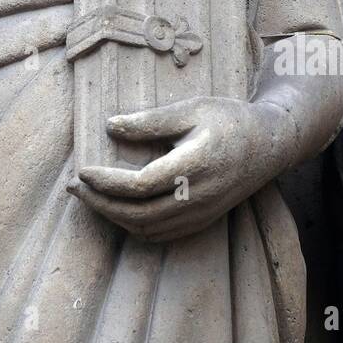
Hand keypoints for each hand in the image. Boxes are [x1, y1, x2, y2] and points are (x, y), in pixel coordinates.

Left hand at [69, 95, 295, 242]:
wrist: (269, 145)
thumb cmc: (229, 119)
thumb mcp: (191, 108)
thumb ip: (151, 121)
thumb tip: (110, 125)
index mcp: (195, 165)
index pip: (141, 185)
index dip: (107, 182)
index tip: (82, 170)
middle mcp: (199, 197)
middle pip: (138, 214)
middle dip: (100, 203)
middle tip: (73, 187)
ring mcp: (202, 214)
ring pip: (147, 228)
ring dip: (112, 216)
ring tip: (87, 196)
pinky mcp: (203, 221)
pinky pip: (161, 233)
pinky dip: (132, 225)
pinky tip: (115, 208)